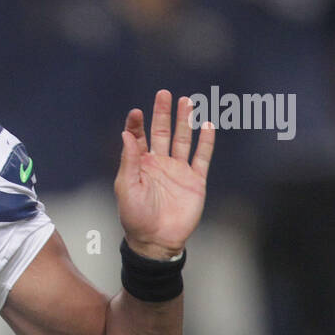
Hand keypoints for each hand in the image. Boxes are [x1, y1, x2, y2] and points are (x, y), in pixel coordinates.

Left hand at [115, 90, 214, 259]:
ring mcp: (178, 171)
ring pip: (183, 140)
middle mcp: (160, 164)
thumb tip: (126, 134)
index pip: (139, 137)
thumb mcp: (127, 187)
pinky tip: (208, 125)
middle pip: (162, 132)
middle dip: (163, 114)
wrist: (156, 240)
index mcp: (140, 165)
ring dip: (185, 121)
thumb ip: (129, 160)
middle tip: (164, 94)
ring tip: (186, 102)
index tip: (136, 111)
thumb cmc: (135, 216)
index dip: (138, 123)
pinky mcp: (195, 181)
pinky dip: (206, 142)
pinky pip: (202, 157)